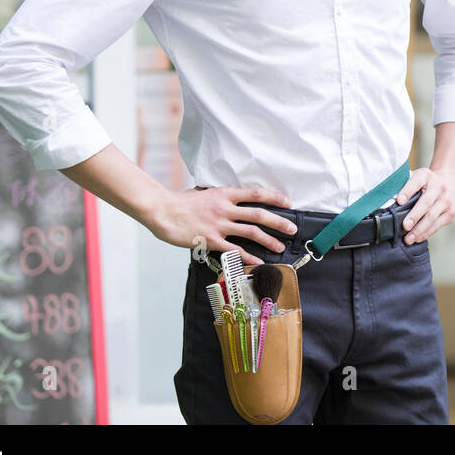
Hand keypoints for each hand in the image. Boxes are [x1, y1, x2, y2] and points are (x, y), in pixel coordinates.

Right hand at [148, 184, 295, 266]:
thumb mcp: (203, 192)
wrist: (162, 211)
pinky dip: (248, 257)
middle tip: (292, 228)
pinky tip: (258, 262)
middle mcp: (225, 208)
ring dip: (269, 240)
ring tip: (280, 247)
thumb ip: (219, 195)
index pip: (255, 194)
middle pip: (259, 215)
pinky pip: (234, 250)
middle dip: (279, 222)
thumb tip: (229, 196)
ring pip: (251, 233)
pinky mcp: (211, 240)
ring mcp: (219, 225)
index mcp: (224, 194)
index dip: (274, 197)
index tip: (287, 202)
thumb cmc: (181, 202)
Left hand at [394, 167, 454, 244]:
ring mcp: (447, 200)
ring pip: (432, 217)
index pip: (416, 182)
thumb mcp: (418, 178)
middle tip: (404, 226)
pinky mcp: (451, 213)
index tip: (399, 201)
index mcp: (426, 175)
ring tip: (408, 239)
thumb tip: (389, 202)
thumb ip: (406, 187)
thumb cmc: (427, 183)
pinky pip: (437, 225)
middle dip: (414, 216)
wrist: (452, 182)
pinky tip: (417, 238)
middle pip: (426, 202)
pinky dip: (426, 233)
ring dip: (419, 229)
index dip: (407, 191)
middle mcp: (439, 187)